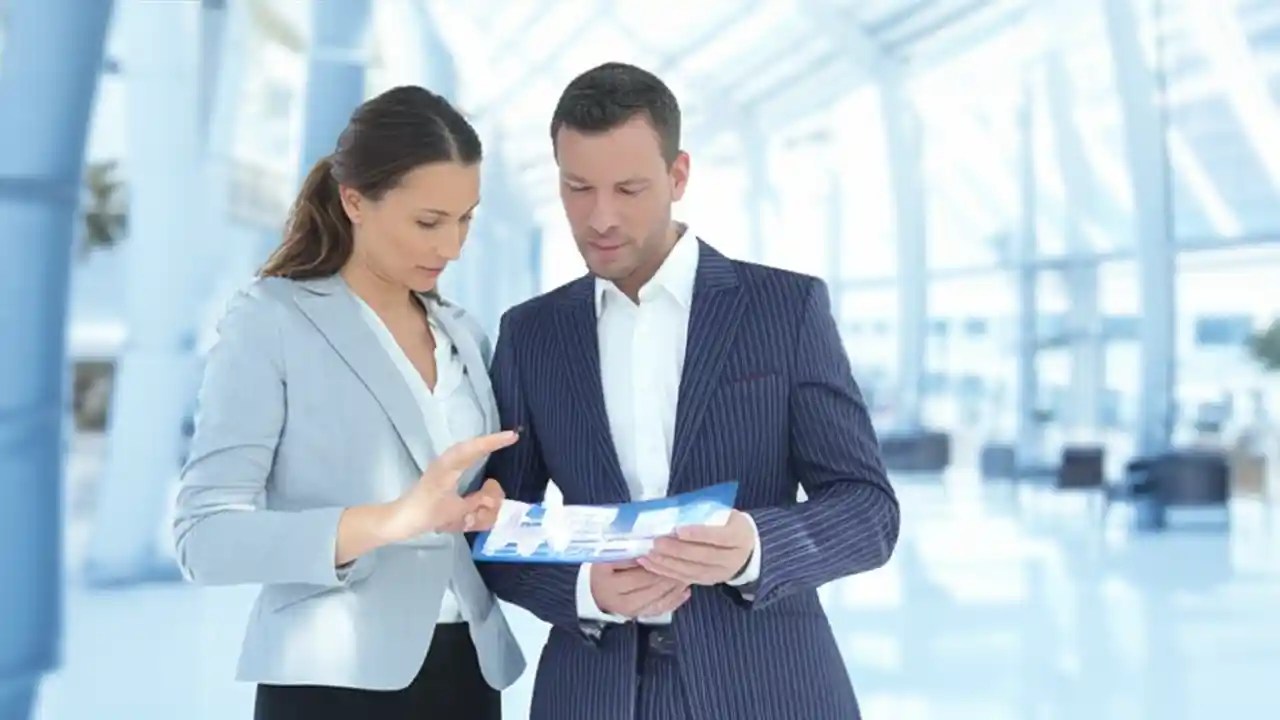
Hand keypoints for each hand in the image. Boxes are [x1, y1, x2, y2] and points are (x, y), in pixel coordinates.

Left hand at [383, 430, 517, 541]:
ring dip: (479, 451)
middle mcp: (446, 462)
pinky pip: (461, 460)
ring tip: (493, 453)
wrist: (400, 519)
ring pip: (465, 452)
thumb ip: (477, 503)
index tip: (512, 436)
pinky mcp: (441, 472)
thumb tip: (492, 498)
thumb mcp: (454, 512)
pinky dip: (472, 458)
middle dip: (489, 442)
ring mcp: (442, 466)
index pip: (473, 449)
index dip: (493, 442)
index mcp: (447, 467)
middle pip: (471, 446)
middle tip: (509, 439)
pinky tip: (477, 460)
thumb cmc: (425, 514)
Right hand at [590, 560, 690, 617]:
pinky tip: (684, 591)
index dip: (656, 564)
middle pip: (649, 587)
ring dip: (674, 588)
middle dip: (669, 576)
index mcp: (606, 579)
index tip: (671, 554)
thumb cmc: (604, 569)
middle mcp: (617, 598)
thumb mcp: (609, 556)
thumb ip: (628, 552)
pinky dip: (674, 601)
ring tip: (687, 575)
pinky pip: (659, 609)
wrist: (594, 591)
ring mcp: (628, 610)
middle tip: (685, 564)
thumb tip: (652, 546)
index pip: (637, 573)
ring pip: (656, 600)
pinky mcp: (637, 615)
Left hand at [638, 510, 755, 585]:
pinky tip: (650, 564)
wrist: (746, 550)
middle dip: (677, 550)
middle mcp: (732, 559)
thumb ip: (705, 513)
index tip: (678, 529)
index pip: (719, 537)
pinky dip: (665, 571)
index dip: (698, 534)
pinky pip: (684, 578)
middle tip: (656, 542)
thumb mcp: (725, 514)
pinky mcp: (707, 581)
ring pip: (691, 570)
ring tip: (648, 554)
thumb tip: (675, 512)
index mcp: (739, 537)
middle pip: (703, 556)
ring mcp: (719, 573)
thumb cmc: (729, 524)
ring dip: (667, 563)